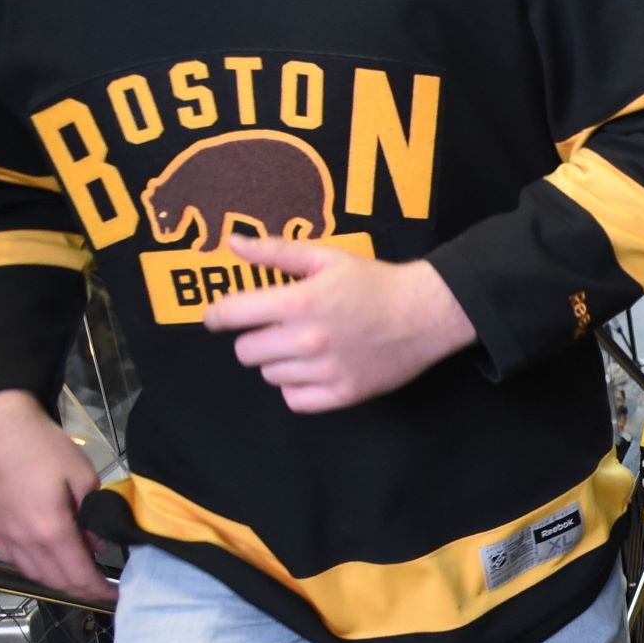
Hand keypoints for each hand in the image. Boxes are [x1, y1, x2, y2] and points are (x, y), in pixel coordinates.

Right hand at [0, 391, 115, 602]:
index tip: (114, 595)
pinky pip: (14, 558)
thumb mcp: (82, 476)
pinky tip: (45, 559)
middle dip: (80, 589)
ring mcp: (3, 533)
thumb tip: (96, 542)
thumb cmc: (39, 445)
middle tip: (99, 588)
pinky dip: (33, 566)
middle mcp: (22, 539)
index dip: (98, 590)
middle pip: (54, 580)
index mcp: (49, 530)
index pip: (78, 575)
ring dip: (57, 580)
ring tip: (77, 575)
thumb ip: (92, 515)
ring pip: (32, 573)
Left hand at [203, 236, 476, 413]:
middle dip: (254, 338)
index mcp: (298, 302)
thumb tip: (233, 243)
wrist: (426, 314)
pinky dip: (297, 387)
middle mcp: (307, 340)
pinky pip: (296, 399)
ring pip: (270, 376)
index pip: (231, 315)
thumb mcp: (327, 258)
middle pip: (246, 352)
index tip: (219, 317)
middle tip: (275, 329)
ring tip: (302, 347)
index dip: (217, 315)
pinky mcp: (343, 393)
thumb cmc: (375, 283)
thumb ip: (277, 252)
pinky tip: (312, 370)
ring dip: (278, 362)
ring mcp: (325, 371)